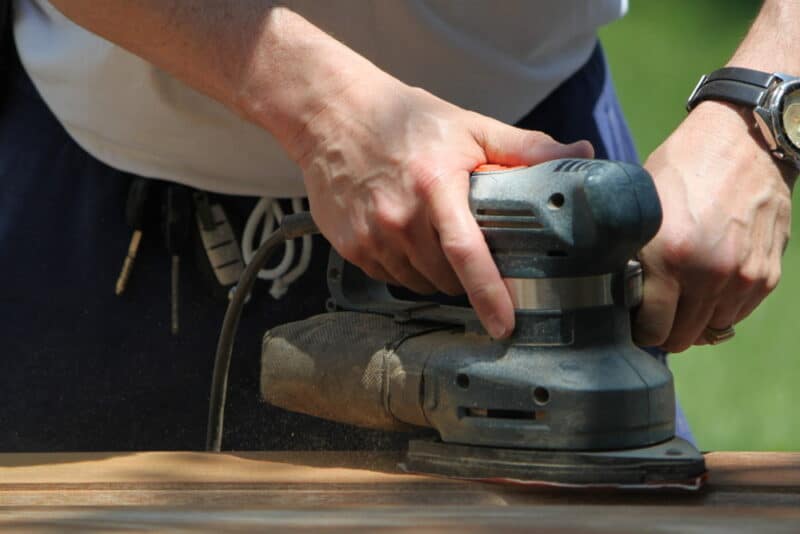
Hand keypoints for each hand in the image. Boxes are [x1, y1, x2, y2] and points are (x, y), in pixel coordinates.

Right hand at [296, 72, 591, 337]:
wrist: (332, 116)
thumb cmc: (401, 118)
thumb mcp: (467, 126)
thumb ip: (524, 146)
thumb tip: (580, 152)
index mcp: (435, 187)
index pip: (467, 254)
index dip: (489, 295)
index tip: (504, 325)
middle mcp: (399, 218)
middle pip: (446, 278)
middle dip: (466, 277)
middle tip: (472, 250)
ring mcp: (371, 236)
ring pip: (418, 283)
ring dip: (435, 275)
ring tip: (434, 239)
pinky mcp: (350, 247)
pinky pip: (390, 277)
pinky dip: (405, 268)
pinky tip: (405, 237)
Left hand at [634, 102, 793, 351]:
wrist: (744, 141)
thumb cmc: (683, 169)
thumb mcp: (641, 205)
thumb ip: (630, 251)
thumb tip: (608, 290)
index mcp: (670, 256)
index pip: (652, 329)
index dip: (638, 330)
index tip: (631, 320)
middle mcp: (710, 273)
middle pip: (681, 338)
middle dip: (663, 331)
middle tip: (652, 313)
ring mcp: (743, 278)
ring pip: (710, 330)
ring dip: (693, 320)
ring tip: (679, 296)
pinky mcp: (767, 275)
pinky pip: (737, 314)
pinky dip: (720, 309)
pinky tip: (706, 285)